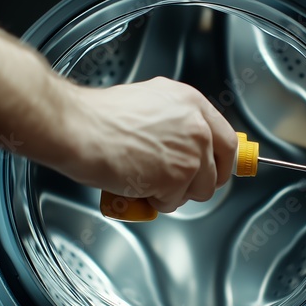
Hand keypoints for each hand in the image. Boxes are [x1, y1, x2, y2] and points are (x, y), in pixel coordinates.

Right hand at [58, 77, 236, 212]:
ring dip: (174, 193)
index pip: (227, 139)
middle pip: (218, 170)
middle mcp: (197, 126)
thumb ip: (175, 121)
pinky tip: (137, 185)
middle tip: (178, 184)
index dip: (221, 160)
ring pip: (199, 190)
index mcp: (191, 102)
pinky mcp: (176, 178)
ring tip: (147, 180)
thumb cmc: (99, 117)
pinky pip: (173, 203)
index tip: (217, 169)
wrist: (79, 128)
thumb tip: (184, 143)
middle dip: (199, 182)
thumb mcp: (149, 104)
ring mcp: (190, 154)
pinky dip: (154, 201)